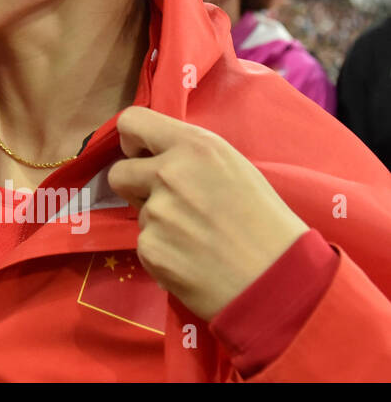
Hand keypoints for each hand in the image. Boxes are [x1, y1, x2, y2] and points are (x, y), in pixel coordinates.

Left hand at [107, 106, 309, 319]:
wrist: (283, 280)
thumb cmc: (267, 222)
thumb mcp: (233, 168)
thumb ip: (189, 157)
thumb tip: (150, 156)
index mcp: (195, 146)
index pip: (131, 122)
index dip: (133, 142)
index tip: (145, 156)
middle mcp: (169, 173)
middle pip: (118, 173)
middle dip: (136, 187)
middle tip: (171, 204)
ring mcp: (156, 213)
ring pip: (138, 213)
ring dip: (159, 224)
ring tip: (198, 238)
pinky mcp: (150, 248)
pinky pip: (145, 244)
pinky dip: (163, 252)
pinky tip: (194, 260)